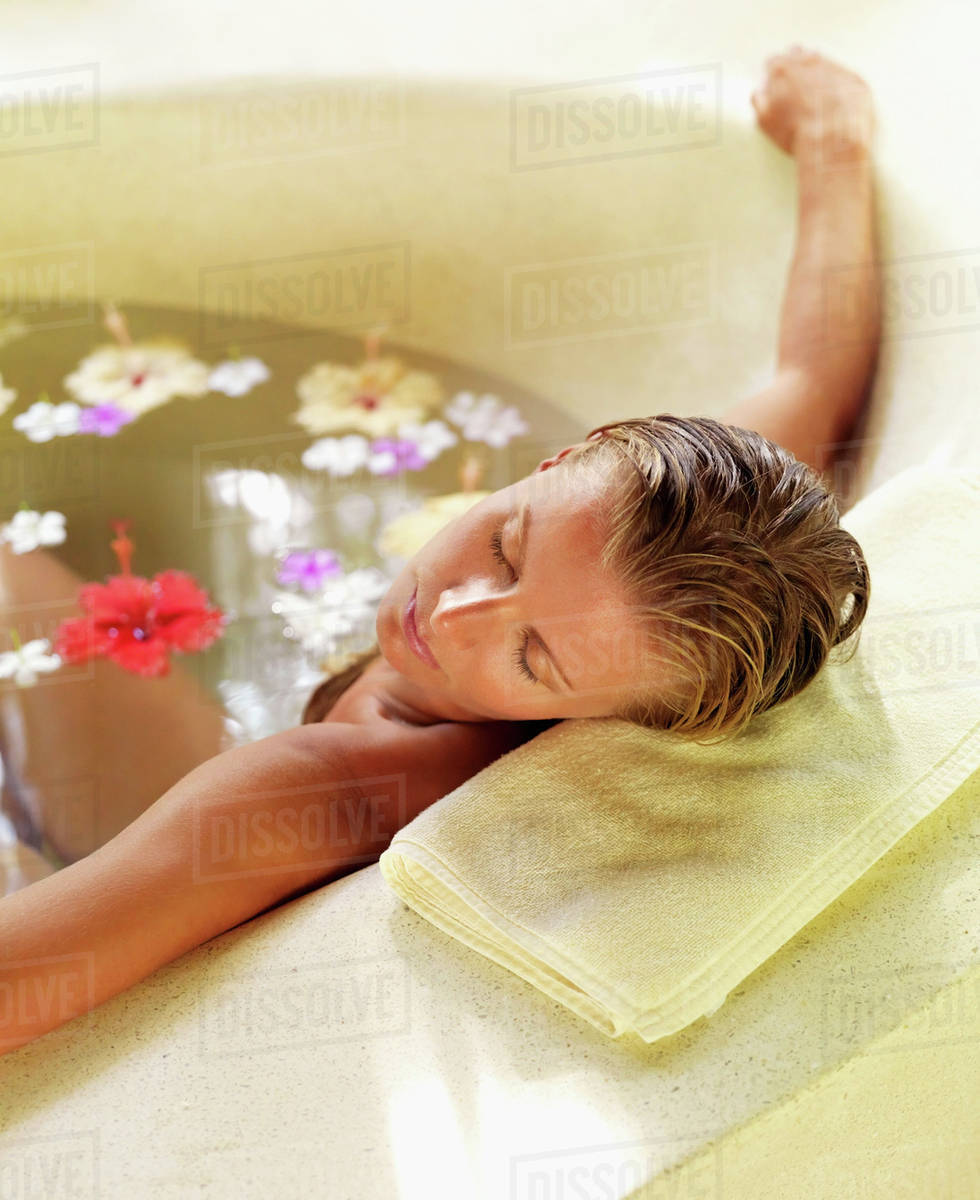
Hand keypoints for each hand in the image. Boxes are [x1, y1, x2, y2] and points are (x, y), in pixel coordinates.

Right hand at [751, 46, 873, 158]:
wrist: (831, 143)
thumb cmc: (796, 134)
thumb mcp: (766, 121)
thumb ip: (760, 101)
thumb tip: (759, 93)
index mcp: (784, 70)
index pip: (774, 61)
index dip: (773, 73)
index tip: (773, 81)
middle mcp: (810, 62)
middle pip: (800, 55)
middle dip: (796, 66)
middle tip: (794, 85)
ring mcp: (834, 69)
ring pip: (823, 64)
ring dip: (818, 75)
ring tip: (814, 98)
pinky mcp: (854, 80)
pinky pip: (844, 78)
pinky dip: (839, 87)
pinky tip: (834, 105)